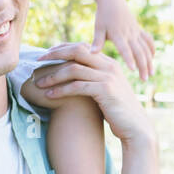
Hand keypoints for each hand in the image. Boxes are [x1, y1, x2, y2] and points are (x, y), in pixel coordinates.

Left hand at [32, 43, 155, 147]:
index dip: (62, 47)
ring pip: (74, 69)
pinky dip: (61, 90)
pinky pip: (77, 86)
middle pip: (77, 51)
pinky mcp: (105, 90)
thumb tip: (72, 74)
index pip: (82, 46)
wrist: (135, 126)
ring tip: (39, 83)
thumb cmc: (117, 110)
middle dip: (55, 54)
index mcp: (109, 62)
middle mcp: (109, 66)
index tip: (46, 53)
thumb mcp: (106, 89)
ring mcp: (108, 77)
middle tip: (37, 61)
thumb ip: (93, 78)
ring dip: (53, 76)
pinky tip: (50, 95)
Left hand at [93, 0, 155, 81]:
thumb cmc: (102, 15)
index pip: (125, 49)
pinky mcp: (138, 29)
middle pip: (139, 51)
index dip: (129, 59)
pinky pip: (148, 40)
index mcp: (118, 35)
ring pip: (145, 48)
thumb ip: (97, 41)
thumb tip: (92, 53)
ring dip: (149, 61)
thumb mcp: (98, 27)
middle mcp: (129, 34)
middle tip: (145, 79)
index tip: (133, 70)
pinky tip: (152, 59)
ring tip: (150, 74)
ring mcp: (135, 32)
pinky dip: (151, 50)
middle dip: (143, 66)